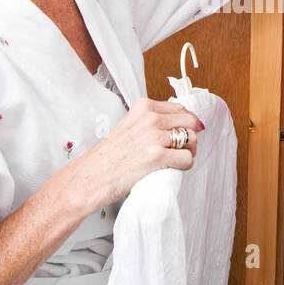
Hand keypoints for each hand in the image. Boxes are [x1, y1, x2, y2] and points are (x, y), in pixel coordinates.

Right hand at [77, 97, 203, 211]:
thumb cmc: (109, 157)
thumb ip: (151, 122)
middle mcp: (150, 118)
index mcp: (143, 107)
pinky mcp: (156, 157)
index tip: (180, 134)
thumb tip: (179, 123)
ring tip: (175, 160)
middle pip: (190, 121)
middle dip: (190, 136)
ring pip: (191, 139)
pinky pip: (187, 158)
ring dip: (188, 152)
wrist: (91, 177)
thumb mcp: (129, 127)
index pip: (180, 108)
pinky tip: (172, 169)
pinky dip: (184, 166)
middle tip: (182, 149)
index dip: (184, 123)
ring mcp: (153, 136)